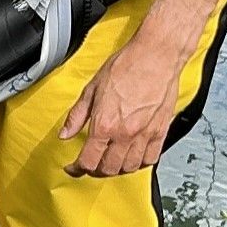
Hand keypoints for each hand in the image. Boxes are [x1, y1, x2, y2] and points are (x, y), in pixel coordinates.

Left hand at [60, 25, 198, 178]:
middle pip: (108, 169)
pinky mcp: (160, 131)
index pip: (88, 160)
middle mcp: (124, 133)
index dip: (77, 169)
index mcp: (104, 124)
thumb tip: (65, 133)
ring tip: (110, 162)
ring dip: (117, 169)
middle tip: (91, 165)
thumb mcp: (92, 88)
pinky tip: (133, 157)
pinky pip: (150, 159)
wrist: (156, 56)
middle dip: (95, 170)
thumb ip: (77, 115)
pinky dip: (140, 163)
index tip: (74, 168)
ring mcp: (144, 134)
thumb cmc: (127, 65)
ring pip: (129, 168)